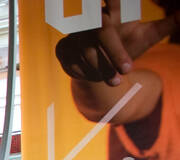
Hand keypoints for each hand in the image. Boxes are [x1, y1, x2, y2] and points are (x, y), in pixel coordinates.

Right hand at [55, 2, 178, 84]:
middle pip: (102, 32)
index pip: (116, 2)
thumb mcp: (148, 35)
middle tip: (128, 70)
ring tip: (116, 82)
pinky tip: (94, 78)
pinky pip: (73, 63)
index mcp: (113, 11)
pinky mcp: (63, 48)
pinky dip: (86, 74)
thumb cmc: (127, 44)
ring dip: (102, 69)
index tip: (111, 7)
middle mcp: (91, 19)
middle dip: (115, 53)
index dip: (114, 1)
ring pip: (87, 53)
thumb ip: (166, 26)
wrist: (99, 65)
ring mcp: (75, 34)